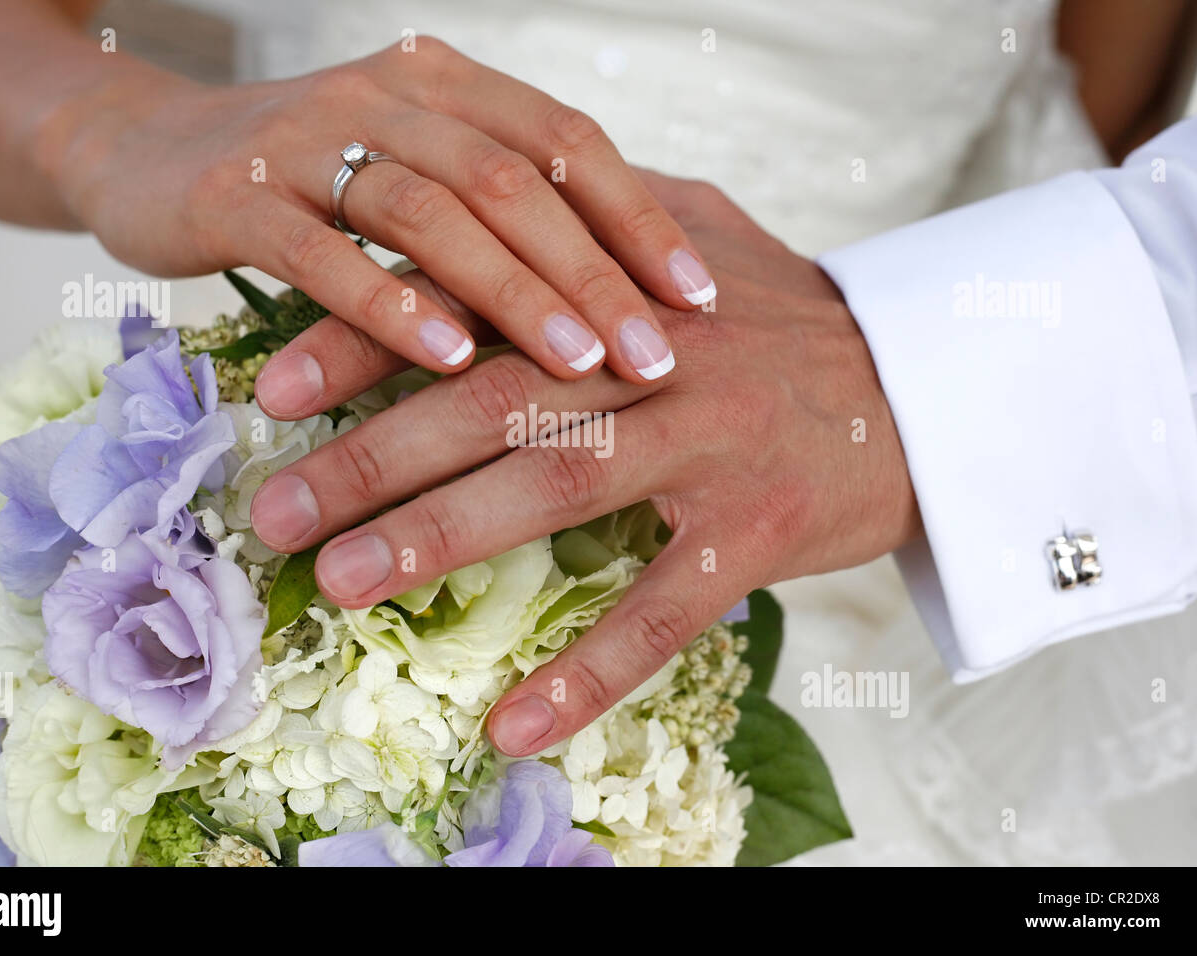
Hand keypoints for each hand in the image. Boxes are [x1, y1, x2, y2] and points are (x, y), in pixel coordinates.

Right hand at [52, 37, 711, 389]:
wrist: (147, 152)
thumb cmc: (309, 182)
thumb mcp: (411, 170)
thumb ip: (494, 205)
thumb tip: (616, 289)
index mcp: (446, 84)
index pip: (568, 139)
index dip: (640, 217)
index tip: (701, 296)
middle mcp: (387, 95)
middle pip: (514, 180)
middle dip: (595, 272)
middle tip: (659, 353)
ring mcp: (309, 140)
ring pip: (432, 212)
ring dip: (514, 293)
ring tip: (580, 363)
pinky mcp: (239, 197)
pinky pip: (327, 254)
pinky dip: (394, 307)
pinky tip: (449, 360)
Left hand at [250, 170, 921, 754]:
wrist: (924, 384)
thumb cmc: (783, 325)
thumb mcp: (693, 244)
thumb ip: (595, 228)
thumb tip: (484, 220)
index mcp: (622, 285)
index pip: (476, 302)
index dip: (368, 340)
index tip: (273, 389)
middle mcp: (658, 353)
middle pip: (496, 396)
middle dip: (373, 451)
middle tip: (272, 509)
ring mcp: (713, 440)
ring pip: (563, 481)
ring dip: (446, 534)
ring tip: (344, 584)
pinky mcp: (763, 527)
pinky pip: (667, 608)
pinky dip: (590, 668)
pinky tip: (515, 725)